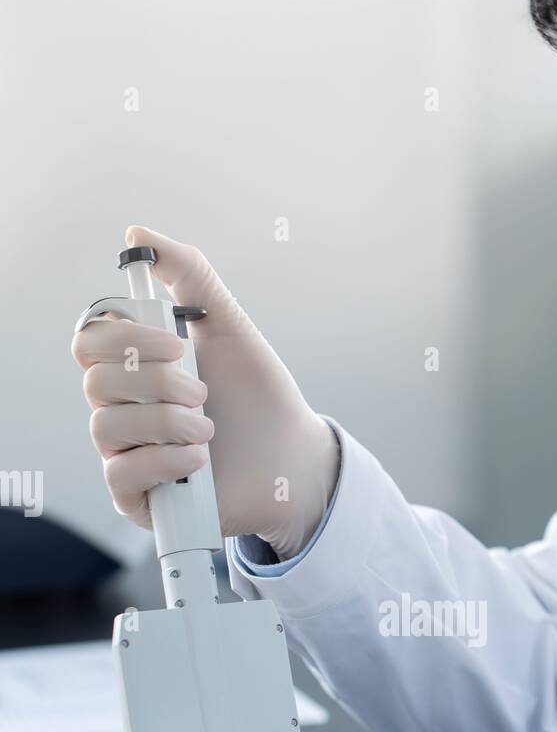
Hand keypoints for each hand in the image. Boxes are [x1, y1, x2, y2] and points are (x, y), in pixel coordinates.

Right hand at [71, 226, 339, 558]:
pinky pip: (120, 475)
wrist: (292, 458)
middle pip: (95, 383)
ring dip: (167, 423)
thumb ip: (189, 276)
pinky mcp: (138, 498)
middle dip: (155, 384)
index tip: (177, 344)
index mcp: (133, 366)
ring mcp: (126, 454)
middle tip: (203, 394)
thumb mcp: (227, 326)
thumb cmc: (258, 395)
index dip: (125, 339)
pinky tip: (199, 461)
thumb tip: (137, 233)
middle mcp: (121, 408)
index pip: (89, 342)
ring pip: (106, 428)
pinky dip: (164, 462)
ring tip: (209, 430)